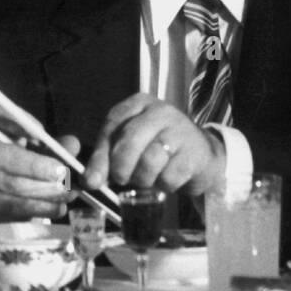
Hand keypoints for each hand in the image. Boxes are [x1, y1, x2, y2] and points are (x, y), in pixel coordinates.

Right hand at [0, 114, 78, 221]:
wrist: (11, 199)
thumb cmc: (32, 165)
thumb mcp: (47, 150)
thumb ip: (60, 146)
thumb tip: (71, 146)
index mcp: (0, 132)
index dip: (16, 121)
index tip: (38, 132)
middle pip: (5, 157)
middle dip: (37, 166)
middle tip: (63, 172)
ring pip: (15, 185)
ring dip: (48, 190)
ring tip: (71, 192)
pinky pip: (19, 207)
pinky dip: (44, 208)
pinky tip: (60, 207)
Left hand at [83, 94, 226, 196]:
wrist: (201, 155)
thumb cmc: (158, 149)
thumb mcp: (130, 146)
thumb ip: (106, 160)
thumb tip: (90, 181)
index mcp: (140, 104)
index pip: (112, 126)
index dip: (100, 156)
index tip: (93, 180)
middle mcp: (161, 111)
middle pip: (130, 142)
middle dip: (121, 168)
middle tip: (123, 180)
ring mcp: (181, 130)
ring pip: (149, 161)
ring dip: (144, 179)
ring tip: (149, 178)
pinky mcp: (195, 153)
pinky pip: (169, 177)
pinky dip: (164, 185)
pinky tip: (167, 179)